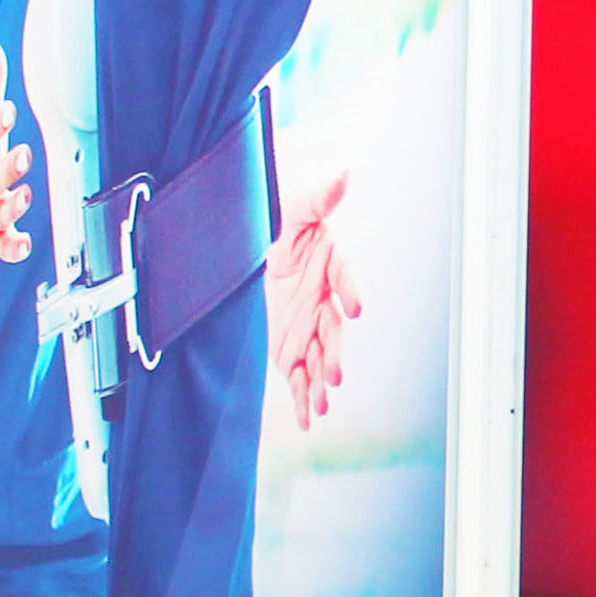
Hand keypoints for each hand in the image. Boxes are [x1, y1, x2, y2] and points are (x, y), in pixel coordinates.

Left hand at [266, 170, 359, 430]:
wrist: (239, 250)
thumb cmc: (270, 224)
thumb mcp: (289, 208)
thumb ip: (318, 197)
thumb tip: (345, 175)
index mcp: (327, 264)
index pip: (343, 276)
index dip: (351, 290)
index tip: (356, 306)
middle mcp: (321, 300)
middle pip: (334, 329)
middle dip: (336, 354)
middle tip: (337, 374)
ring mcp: (305, 328)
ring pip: (320, 358)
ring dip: (322, 382)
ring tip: (323, 402)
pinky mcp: (287, 349)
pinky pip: (298, 377)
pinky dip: (302, 400)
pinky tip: (307, 421)